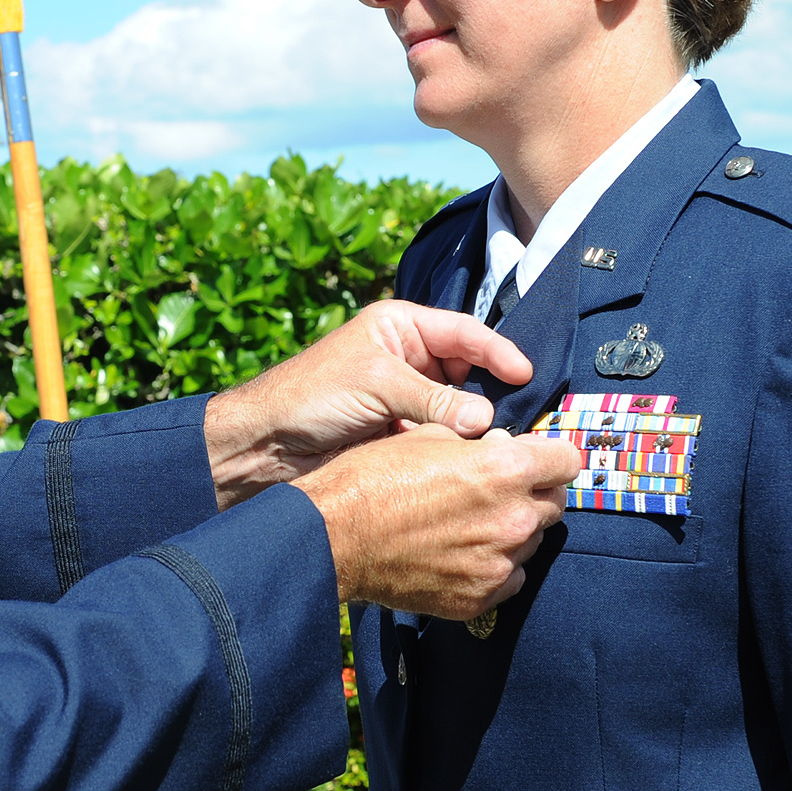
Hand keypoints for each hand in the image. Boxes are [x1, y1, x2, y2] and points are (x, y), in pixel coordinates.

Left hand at [204, 299, 534, 508]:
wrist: (265, 443)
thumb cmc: (311, 395)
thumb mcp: (376, 384)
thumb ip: (434, 400)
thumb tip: (486, 421)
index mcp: (400, 328)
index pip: (464, 333)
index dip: (498, 353)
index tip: (527, 376)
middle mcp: (406, 358)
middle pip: (467, 371)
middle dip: (493, 392)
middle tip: (524, 417)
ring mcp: (403, 398)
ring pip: (457, 409)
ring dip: (475, 426)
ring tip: (502, 444)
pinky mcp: (398, 434)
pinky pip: (439, 437)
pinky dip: (454, 448)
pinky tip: (471, 462)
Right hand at [295, 425, 577, 617]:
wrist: (334, 537)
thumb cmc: (373, 479)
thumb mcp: (427, 438)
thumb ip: (477, 443)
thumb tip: (501, 446)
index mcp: (505, 470)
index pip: (568, 461)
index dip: (549, 456)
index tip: (535, 460)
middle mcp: (513, 519)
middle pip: (554, 503)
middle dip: (531, 492)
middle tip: (493, 490)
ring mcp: (499, 564)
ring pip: (531, 542)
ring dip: (511, 529)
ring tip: (468, 523)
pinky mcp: (480, 598)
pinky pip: (509, 577)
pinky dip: (493, 565)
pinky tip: (460, 553)